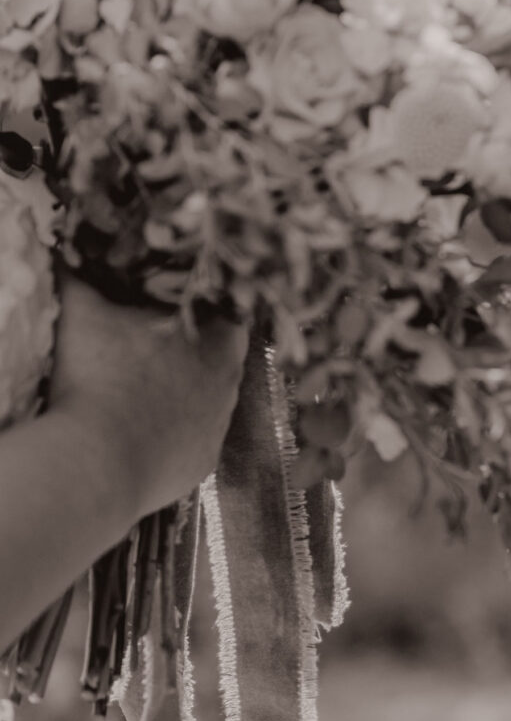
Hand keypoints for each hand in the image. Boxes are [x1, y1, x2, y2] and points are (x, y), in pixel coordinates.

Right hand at [45, 276, 249, 514]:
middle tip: (151, 346)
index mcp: (220, 341)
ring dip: (180, 395)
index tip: (174, 305)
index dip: (201, 306)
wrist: (98, 458)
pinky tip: (141, 428)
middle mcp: (231, 385)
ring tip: (140, 389)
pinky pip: (192, 442)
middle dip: (190, 350)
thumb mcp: (82, 313)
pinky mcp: (203, 463)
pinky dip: (171, 434)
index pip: (228, 314)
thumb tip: (69, 257)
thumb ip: (82, 279)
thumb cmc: (99, 375)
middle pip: (219, 358)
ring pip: (208, 401)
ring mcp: (219, 428)